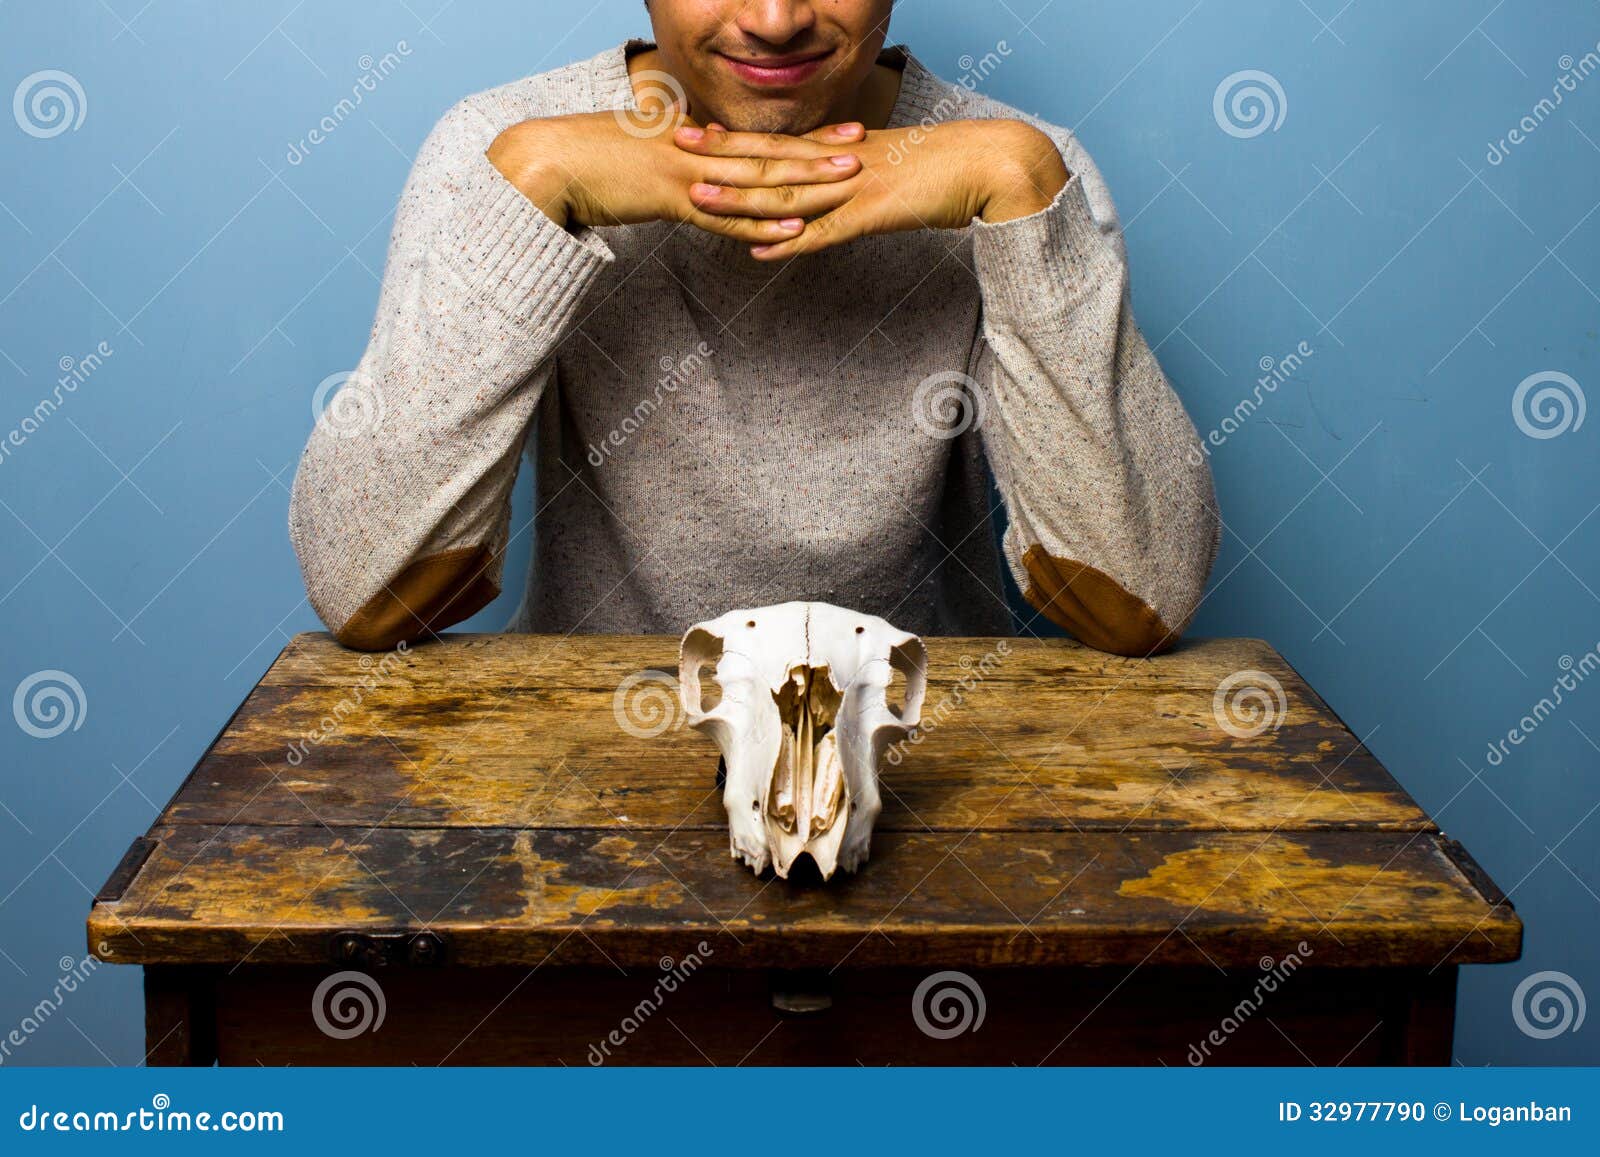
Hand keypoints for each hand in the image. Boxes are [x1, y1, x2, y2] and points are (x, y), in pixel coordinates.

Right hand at [486, 112, 868, 246]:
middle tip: (863, 151)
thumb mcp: (644, 154)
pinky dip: (759, 226)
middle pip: (769, 152)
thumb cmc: (591, 161)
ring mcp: (686, 172)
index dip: (805, 139)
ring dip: (802, 185)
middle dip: (818, 153)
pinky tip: (790, 231)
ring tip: (843, 186)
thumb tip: (700, 161)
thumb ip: (679, 158)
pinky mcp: (669, 198)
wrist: (550, 163)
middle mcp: (697, 149)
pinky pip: (724, 216)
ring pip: (756, 181)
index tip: (843, 134)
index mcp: (694, 137)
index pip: (760, 138)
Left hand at [674, 118, 1069, 259]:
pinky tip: (759, 253)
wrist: (993, 165)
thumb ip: (862, 175)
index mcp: (846, 149)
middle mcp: (843, 163)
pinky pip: (825, 233)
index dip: (738, 138)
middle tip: (676, 146)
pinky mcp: (875, 215)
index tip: (699, 131)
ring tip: (698, 200)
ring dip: (742, 200)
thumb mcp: (897, 167)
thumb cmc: (951, 168)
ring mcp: (856, 188)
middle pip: (773, 160)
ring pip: (788, 196)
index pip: (783, 142)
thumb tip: (838, 183)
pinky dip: (790, 244)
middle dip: (722, 156)